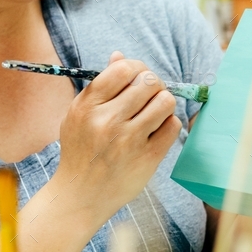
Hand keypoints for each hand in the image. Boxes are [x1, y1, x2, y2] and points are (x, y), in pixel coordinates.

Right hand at [55, 51, 181, 226]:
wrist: (80, 195)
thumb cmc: (80, 151)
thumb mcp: (79, 115)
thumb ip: (100, 87)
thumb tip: (119, 56)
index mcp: (87, 106)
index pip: (123, 69)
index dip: (136, 68)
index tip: (136, 77)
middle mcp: (107, 121)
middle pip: (149, 82)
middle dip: (153, 84)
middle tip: (149, 94)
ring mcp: (129, 141)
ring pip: (165, 101)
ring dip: (163, 102)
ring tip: (154, 111)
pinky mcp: (147, 158)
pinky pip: (172, 126)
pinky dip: (168, 124)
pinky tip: (156, 130)